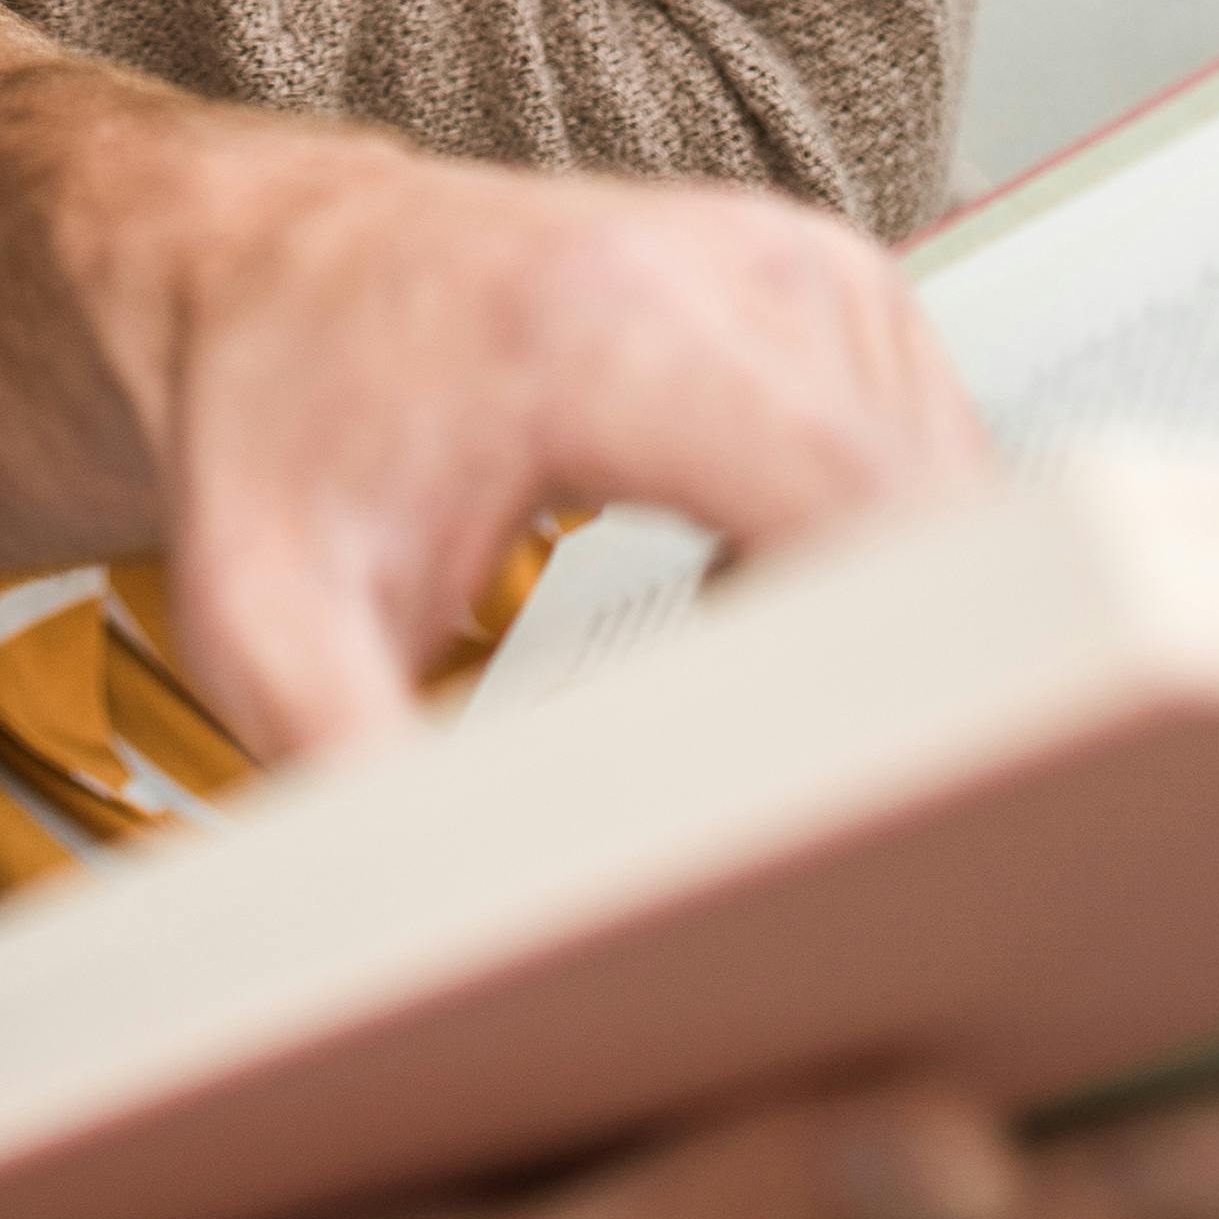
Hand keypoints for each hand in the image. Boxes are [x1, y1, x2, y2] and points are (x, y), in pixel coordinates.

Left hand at [70, 114, 991, 755]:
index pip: (862, 511)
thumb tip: (462, 954)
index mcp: (610, 329)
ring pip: (958, 496)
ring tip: (763, 703)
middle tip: (833, 823)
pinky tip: (760, 610)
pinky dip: (881, 559)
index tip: (896, 827)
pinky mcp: (827, 287)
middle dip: (925, 682)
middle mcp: (733, 266)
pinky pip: (928, 456)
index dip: (910, 680)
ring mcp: (799, 264)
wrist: (261, 270)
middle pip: (940, 515)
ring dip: (902, 624)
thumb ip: (363, 787)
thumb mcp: (267, 632)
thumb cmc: (270, 426)